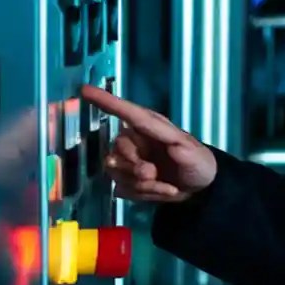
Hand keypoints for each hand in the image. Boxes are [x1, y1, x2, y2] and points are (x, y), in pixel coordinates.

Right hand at [80, 85, 217, 202]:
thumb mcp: (193, 153)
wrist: (200, 187)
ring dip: (143, 184)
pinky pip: (123, 189)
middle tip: (154, 173)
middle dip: (134, 167)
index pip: (125, 112)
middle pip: (117, 150)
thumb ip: (181, 152)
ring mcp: (129, 161)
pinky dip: (144, 195)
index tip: (84, 90)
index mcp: (150, 126)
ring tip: (166, 185)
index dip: (104, 100)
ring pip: (117, 172)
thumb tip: (167, 151)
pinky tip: (163, 190)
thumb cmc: (197, 162)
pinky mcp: (128, 180)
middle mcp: (136, 140)